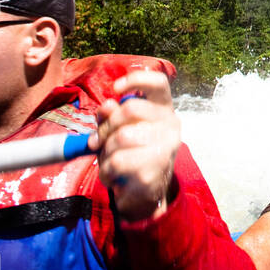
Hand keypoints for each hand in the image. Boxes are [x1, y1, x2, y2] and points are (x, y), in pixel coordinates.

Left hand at [91, 68, 180, 221]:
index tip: (116, 88)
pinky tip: (113, 176)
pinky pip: (117, 163)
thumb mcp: (120, 128)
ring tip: (108, 162)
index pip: (159, 83)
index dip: (136, 79)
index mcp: (163, 110)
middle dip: (106, 126)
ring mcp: (165, 148)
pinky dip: (106, 172)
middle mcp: (170, 125)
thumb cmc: (132, 152)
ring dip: (104, 153)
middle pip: (130, 109)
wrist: (147, 190)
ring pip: (120, 138)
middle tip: (98, 141)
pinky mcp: (155, 171)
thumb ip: (112, 114)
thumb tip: (107, 106)